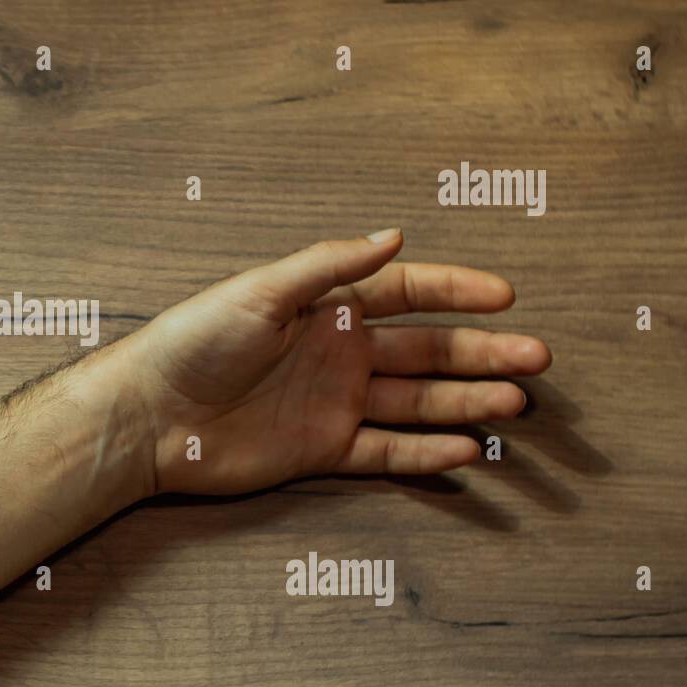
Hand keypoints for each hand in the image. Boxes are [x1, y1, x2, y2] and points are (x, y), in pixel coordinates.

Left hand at [123, 229, 551, 493]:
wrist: (149, 414)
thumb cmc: (194, 341)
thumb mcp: (260, 292)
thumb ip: (328, 266)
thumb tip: (394, 233)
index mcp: (325, 307)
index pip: (405, 292)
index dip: (456, 291)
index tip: (507, 295)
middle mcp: (337, 353)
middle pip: (424, 351)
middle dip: (480, 353)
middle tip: (536, 357)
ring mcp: (333, 403)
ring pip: (416, 403)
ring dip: (465, 402)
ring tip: (515, 403)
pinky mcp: (320, 450)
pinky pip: (385, 452)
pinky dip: (425, 453)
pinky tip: (466, 451)